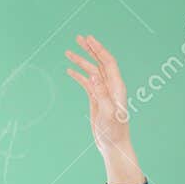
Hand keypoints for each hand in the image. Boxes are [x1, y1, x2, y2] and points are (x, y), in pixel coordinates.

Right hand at [64, 35, 132, 156]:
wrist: (113, 145)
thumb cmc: (114, 132)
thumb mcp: (108, 113)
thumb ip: (102, 94)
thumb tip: (94, 76)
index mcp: (117, 87)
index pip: (108, 62)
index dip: (99, 49)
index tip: (89, 39)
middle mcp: (111, 86)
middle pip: (100, 62)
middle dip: (90, 49)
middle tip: (78, 38)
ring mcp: (103, 92)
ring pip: (91, 71)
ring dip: (81, 61)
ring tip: (68, 52)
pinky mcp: (96, 100)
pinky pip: (87, 83)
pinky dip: (79, 75)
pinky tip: (69, 71)